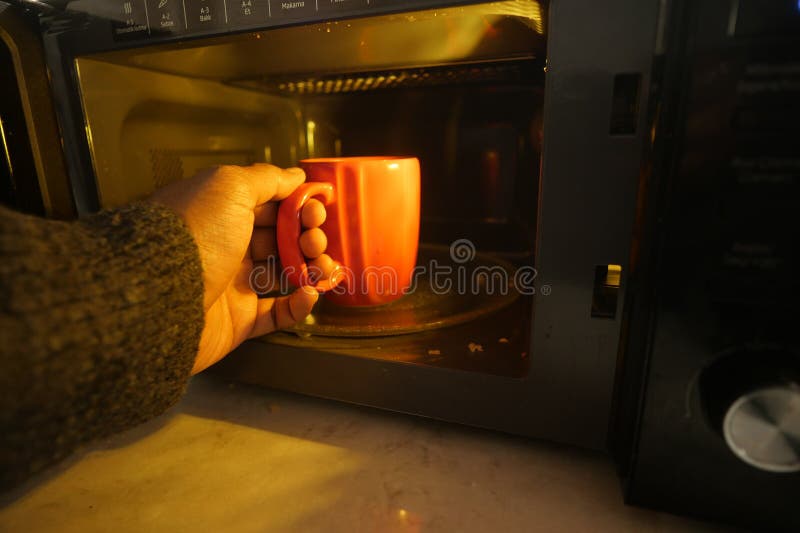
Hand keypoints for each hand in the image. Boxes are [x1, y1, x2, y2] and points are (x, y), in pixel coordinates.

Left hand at [151, 164, 324, 373]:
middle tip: (316, 239)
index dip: (299, 205)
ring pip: (285, 273)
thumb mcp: (229, 187)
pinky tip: (309, 293)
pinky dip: (299, 304)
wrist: (159, 295)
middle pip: (282, 238)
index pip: (272, 205)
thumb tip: (296, 175)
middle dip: (308, 236)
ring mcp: (234, 284)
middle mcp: (228, 245)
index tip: (318, 208)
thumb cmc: (193, 234)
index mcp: (223, 212)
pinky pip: (278, 312)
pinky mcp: (239, 320)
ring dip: (311, 268)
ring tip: (322, 268)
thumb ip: (266, 178)